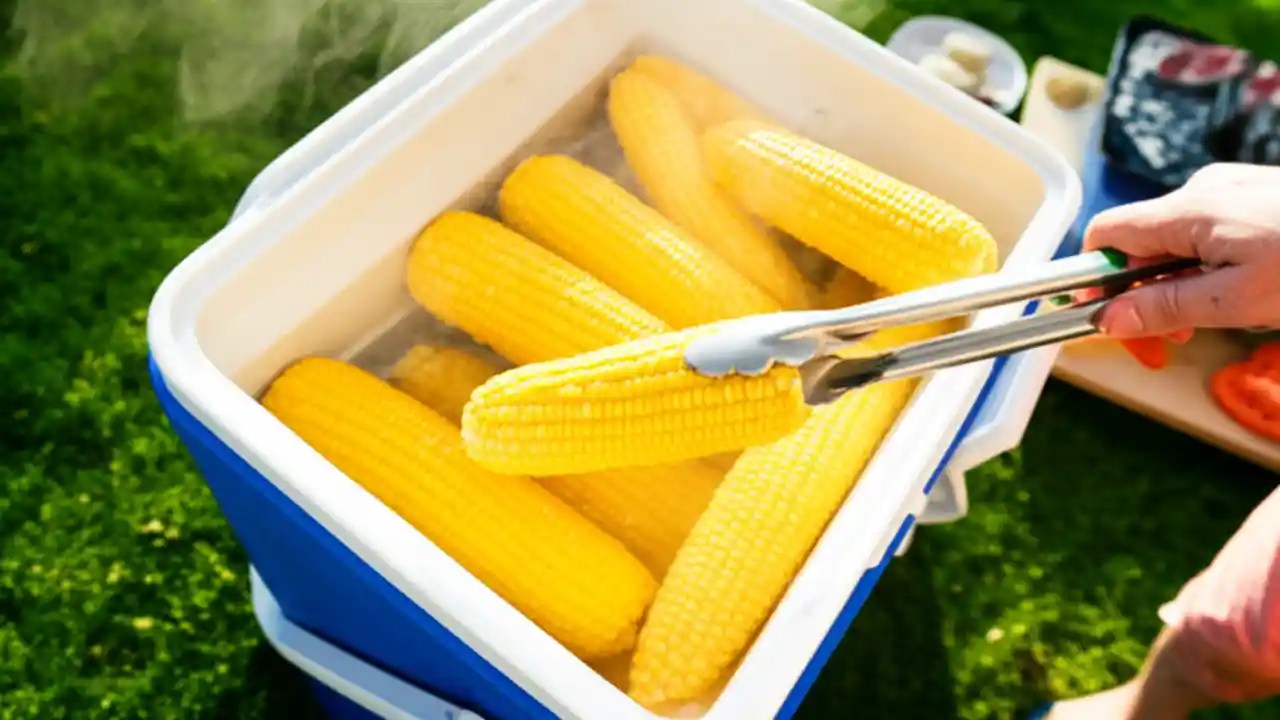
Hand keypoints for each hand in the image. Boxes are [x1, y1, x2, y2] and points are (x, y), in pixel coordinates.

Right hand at [1083, 163, 1279, 337]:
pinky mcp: (1255, 192)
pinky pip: (1211, 229)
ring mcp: (1232, 186)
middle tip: (1177, 335)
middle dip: (1148, 290)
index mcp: (1190, 210)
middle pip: (1142, 242)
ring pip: (1179, 239)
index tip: (1103, 313)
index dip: (1094, 276)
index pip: (1105, 233)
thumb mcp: (1240, 300)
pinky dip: (1213, 261)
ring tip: (1227, 314)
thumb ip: (1167, 307)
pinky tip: (1248, 284)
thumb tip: (1107, 318)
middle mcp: (1204, 188)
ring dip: (1184, 280)